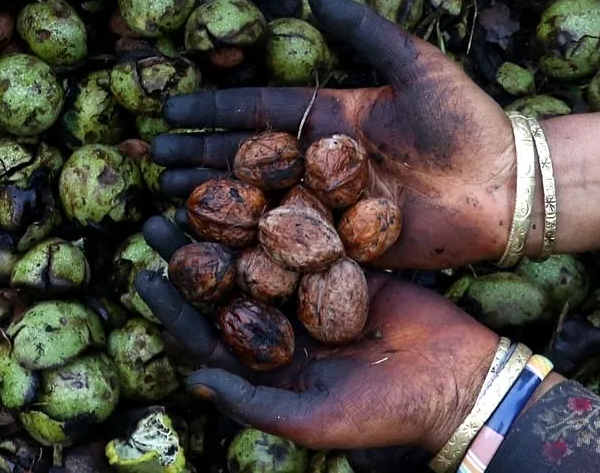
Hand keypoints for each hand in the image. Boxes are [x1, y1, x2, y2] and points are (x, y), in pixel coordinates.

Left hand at [137, 216, 501, 454]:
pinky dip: (284, 212)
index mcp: (268, 369)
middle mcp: (284, 330)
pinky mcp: (346, 267)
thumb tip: (195, 378)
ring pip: (259, 254)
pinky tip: (258, 179)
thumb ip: (255, 403)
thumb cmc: (386, 415)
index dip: (173, 307)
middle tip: (156, 218)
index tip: (139, 275)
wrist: (460, 383)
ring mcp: (314, 296)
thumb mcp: (315, 420)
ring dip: (228, 225)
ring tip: (194, 189)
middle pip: (225, 286)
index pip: (206, 335)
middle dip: (191, 254)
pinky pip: (308, 237)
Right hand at [153, 0, 521, 268]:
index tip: (168, 106)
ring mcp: (332, 206)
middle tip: (149, 160)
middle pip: (245, 160)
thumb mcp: (415, 64)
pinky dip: (254, 249)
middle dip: (196, 158)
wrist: (510, 185)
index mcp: (332, 117)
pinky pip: (294, 248)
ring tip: (166, 200)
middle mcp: (323, 163)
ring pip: (260, 204)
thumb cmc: (468, 121)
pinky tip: (215, 250)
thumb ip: (364, 30)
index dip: (211, 109)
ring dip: (213, 202)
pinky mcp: (349, 247)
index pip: (256, 111)